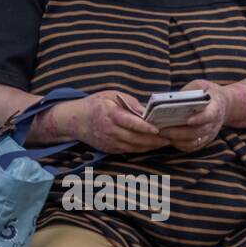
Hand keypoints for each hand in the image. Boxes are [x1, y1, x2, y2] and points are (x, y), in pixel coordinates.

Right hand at [47, 90, 169, 153]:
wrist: (76, 120)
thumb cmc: (96, 104)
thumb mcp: (111, 95)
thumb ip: (129, 102)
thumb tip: (147, 111)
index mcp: (109, 114)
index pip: (130, 123)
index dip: (145, 127)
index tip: (158, 129)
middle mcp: (109, 131)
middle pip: (135, 138)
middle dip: (154, 139)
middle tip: (170, 136)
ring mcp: (110, 142)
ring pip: (134, 147)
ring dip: (151, 145)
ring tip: (166, 141)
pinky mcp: (110, 149)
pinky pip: (130, 150)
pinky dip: (142, 148)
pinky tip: (153, 145)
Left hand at [158, 79, 230, 151]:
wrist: (225, 104)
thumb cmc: (207, 92)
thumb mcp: (200, 85)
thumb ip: (189, 91)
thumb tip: (170, 99)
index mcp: (215, 106)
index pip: (210, 115)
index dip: (200, 118)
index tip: (188, 120)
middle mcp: (214, 122)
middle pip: (198, 131)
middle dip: (179, 132)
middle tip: (162, 130)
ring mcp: (210, 133)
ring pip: (194, 141)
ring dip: (177, 140)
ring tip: (162, 134)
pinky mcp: (205, 140)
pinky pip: (193, 147)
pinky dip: (180, 145)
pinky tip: (168, 139)